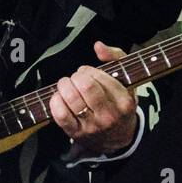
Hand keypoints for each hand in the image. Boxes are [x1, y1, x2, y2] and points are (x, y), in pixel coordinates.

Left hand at [49, 41, 137, 155]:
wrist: (119, 137)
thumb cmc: (119, 101)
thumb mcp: (126, 78)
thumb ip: (115, 56)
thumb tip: (98, 46)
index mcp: (124, 101)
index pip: (98, 78)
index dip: (87, 70)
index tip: (86, 72)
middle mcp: (109, 115)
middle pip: (85, 86)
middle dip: (76, 77)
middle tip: (76, 78)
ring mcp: (92, 126)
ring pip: (71, 99)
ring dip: (64, 86)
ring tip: (66, 85)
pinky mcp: (77, 133)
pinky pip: (60, 115)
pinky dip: (55, 102)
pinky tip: (59, 97)